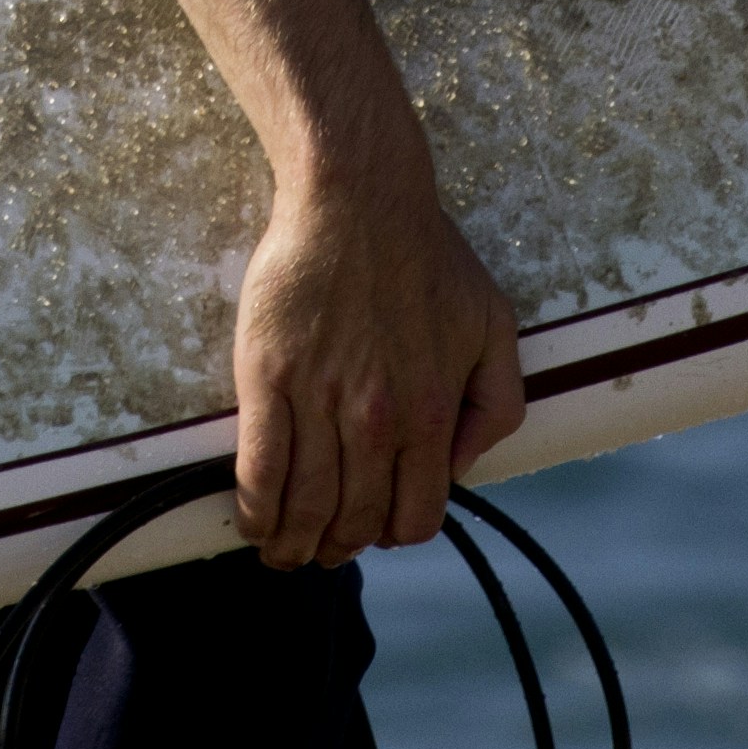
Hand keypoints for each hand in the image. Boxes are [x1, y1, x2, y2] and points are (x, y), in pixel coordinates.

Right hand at [229, 154, 523, 566]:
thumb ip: (496, 404)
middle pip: (354, 521)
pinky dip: (254, 507)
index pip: (416, 516)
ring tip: (281, 549)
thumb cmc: (426, 256)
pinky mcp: (268, 377)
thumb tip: (465, 466)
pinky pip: (259, 467)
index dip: (394, 533)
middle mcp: (377, 419)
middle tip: (321, 549)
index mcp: (432, 412)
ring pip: (304, 506)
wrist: (358, 199)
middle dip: (337, 548)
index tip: (374, 530)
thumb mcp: (494, 326)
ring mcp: (319, 400)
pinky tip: (251, 517)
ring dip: (290, 543)